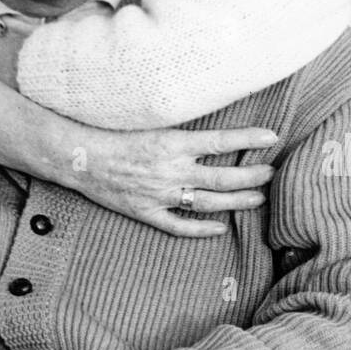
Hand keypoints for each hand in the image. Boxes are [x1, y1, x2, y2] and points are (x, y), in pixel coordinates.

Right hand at [64, 126, 276, 236]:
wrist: (78, 156)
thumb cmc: (110, 130)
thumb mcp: (148, 120)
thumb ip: (179, 124)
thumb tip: (209, 119)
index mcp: (173, 143)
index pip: (222, 141)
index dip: (250, 139)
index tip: (272, 136)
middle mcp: (171, 170)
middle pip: (223, 178)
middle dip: (253, 175)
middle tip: (272, 171)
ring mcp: (160, 195)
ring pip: (209, 203)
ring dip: (237, 201)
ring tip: (259, 197)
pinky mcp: (146, 212)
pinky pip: (180, 226)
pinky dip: (202, 229)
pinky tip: (221, 228)